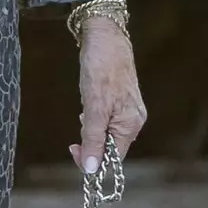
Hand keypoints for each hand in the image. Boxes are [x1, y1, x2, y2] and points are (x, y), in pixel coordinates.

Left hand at [73, 17, 146, 174]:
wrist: (105, 37)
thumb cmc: (101, 70)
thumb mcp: (94, 108)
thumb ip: (93, 139)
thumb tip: (92, 169)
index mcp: (131, 125)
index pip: (113, 157)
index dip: (93, 160)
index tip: (73, 151)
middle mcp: (133, 120)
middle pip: (110, 145)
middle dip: (90, 142)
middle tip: (74, 136)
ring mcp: (128, 109)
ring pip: (107, 132)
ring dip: (91, 130)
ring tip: (83, 114)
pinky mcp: (120, 99)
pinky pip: (106, 119)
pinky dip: (94, 118)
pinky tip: (88, 107)